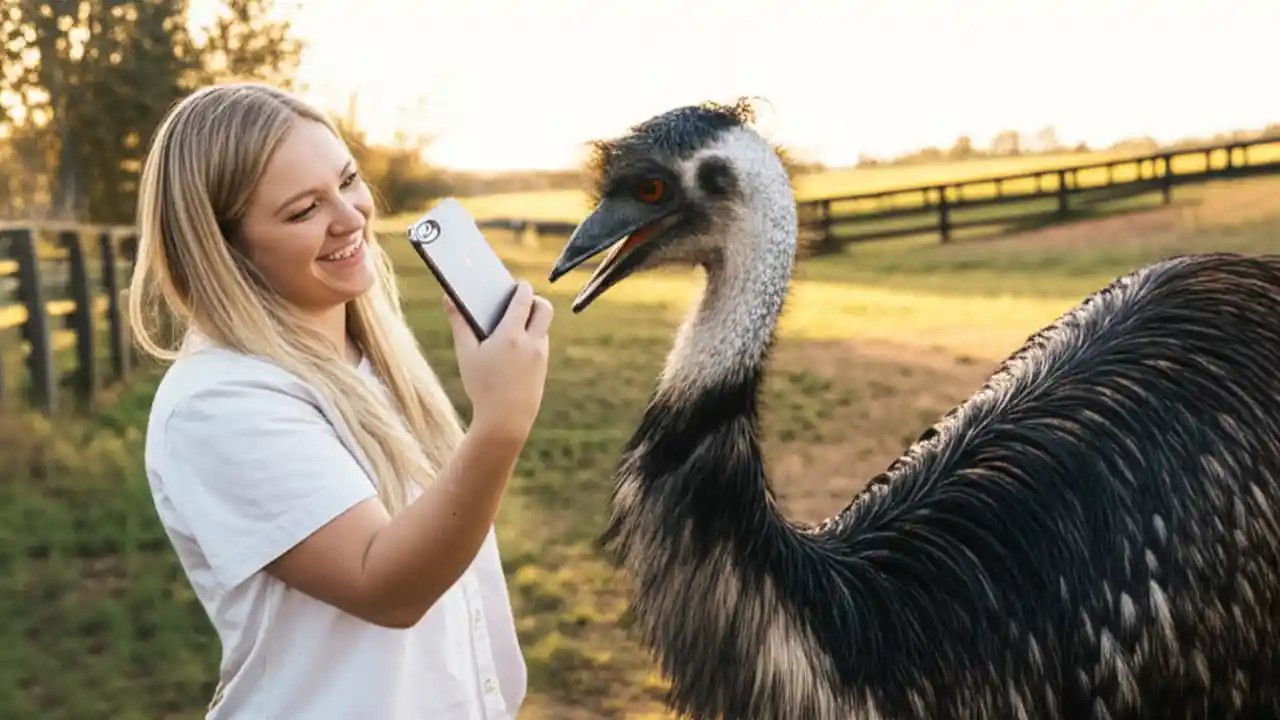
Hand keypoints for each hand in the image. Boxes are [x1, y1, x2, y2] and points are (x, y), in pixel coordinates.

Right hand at [444, 281, 552, 440]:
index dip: (521, 287)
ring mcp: (541, 356)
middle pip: (545, 307)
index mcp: (512, 334)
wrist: (505, 421)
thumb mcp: (466, 354)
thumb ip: (459, 323)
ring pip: (543, 327)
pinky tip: (513, 349)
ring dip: (532, 321)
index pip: (525, 297)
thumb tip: (448, 297)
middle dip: (535, 299)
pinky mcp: (543, 368)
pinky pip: (541, 345)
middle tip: (519, 302)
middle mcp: (532, 342)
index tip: (514, 285)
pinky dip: (531, 339)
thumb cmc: (482, 386)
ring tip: (510, 326)